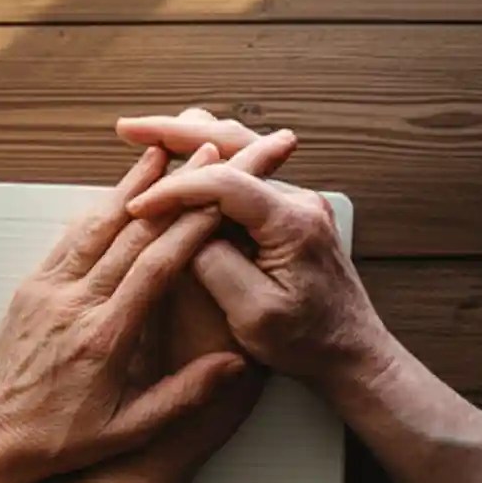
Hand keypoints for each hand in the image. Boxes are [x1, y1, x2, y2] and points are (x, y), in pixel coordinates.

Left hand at [0, 136, 295, 482]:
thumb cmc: (58, 439)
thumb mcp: (129, 431)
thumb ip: (184, 395)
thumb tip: (234, 363)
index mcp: (105, 336)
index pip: (155, 265)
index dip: (189, 225)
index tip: (218, 196)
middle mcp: (74, 303)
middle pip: (130, 233)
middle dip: (171, 191)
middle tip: (200, 157)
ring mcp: (47, 290)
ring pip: (95, 225)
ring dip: (128, 186)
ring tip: (157, 154)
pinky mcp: (29, 288)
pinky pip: (67, 240)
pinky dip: (95, 211)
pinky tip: (112, 193)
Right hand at [118, 110, 389, 386]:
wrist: (353, 354)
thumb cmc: (309, 343)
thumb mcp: (253, 314)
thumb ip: (214, 266)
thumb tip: (177, 232)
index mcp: (293, 224)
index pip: (224, 183)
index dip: (174, 189)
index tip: (138, 207)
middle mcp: (299, 202)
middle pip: (233, 143)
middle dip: (176, 133)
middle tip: (129, 128)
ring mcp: (296, 203)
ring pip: (240, 148)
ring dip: (192, 138)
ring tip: (148, 134)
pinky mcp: (289, 213)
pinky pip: (245, 172)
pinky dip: (208, 161)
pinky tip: (180, 158)